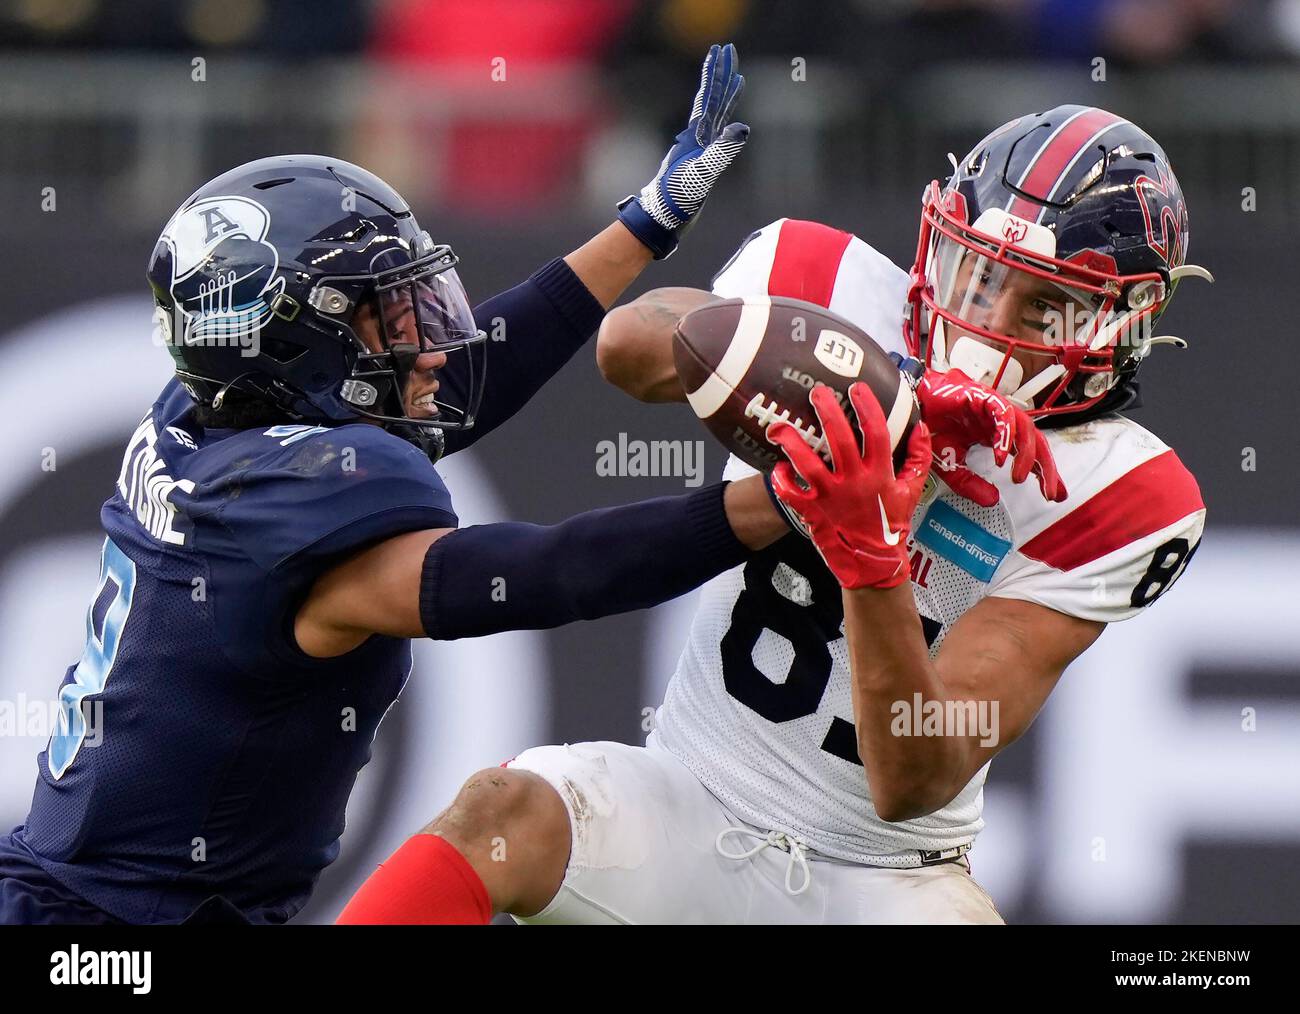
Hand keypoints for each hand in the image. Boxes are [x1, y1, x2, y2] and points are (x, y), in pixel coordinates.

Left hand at [617, 43, 747, 259]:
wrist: (661, 220)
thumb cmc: (676, 199)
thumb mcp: (701, 174)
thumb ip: (721, 151)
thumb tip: (742, 128)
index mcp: (695, 136)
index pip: (709, 98)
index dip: (716, 74)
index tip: (722, 52)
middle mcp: (697, 139)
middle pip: (713, 100)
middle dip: (722, 76)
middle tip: (729, 52)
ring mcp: (700, 151)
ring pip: (716, 115)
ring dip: (726, 96)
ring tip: (736, 80)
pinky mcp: (702, 164)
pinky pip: (717, 136)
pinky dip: (725, 124)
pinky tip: (728, 124)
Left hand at [767, 385, 931, 589]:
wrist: (872, 564)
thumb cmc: (891, 525)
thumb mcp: (912, 490)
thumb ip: (918, 457)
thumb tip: (922, 427)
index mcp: (880, 474)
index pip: (876, 432)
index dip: (867, 407)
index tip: (857, 388)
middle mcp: (855, 482)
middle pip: (839, 439)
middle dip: (827, 411)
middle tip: (817, 392)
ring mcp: (831, 497)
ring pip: (807, 463)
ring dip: (792, 443)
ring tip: (780, 427)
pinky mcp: (812, 512)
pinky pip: (790, 492)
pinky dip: (781, 479)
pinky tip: (778, 466)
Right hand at [917, 367, 1065, 506]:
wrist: (910, 406)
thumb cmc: (930, 427)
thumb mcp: (951, 466)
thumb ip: (970, 484)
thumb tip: (992, 500)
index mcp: (997, 435)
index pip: (1029, 453)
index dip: (1044, 473)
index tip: (1054, 494)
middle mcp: (1001, 422)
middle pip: (1035, 443)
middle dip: (1046, 469)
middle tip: (1050, 492)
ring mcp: (995, 408)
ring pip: (1025, 429)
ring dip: (1026, 455)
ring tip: (1020, 477)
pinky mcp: (985, 397)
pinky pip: (1004, 415)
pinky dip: (1005, 435)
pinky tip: (1001, 456)